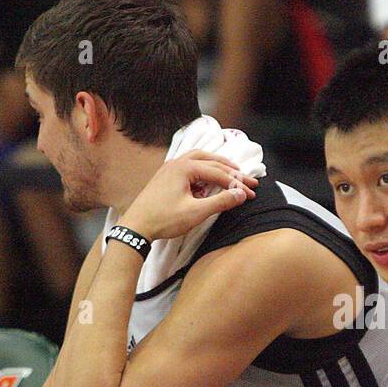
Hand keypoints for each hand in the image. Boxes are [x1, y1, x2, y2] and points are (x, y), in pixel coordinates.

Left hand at [121, 149, 256, 241]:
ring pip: (199, 160)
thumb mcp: (196, 212)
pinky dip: (204, 170)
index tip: (251, 193)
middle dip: (231, 171)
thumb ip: (221, 201)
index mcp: (185, 167)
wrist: (136, 226)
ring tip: (232, 173)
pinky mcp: (166, 177)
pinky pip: (189, 166)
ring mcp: (170, 168)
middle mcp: (177, 162)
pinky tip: (208, 181)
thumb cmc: (163, 219)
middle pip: (211, 161)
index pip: (218, 172)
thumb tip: (241, 194)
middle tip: (248, 180)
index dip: (237, 183)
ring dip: (217, 166)